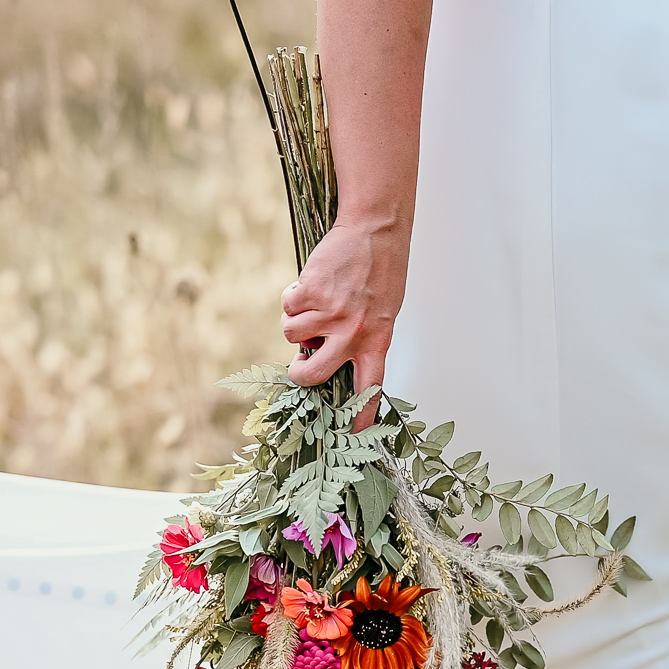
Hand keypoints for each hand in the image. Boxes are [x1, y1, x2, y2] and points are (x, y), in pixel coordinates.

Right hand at [281, 219, 408, 427]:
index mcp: (376, 341)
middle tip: (300, 364)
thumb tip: (319, 356)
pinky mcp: (312, 293)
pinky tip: (313, 280)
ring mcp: (330, 314)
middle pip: (313, 375)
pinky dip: (293, 294)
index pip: (370, 389)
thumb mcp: (380, 312)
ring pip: (291, 334)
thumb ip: (358, 337)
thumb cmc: (380, 271)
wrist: (375, 230)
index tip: (355, 438)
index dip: (361, 417)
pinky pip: (288, 306)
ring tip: (317, 300)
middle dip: (298, 375)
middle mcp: (353, 333)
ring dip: (296, 319)